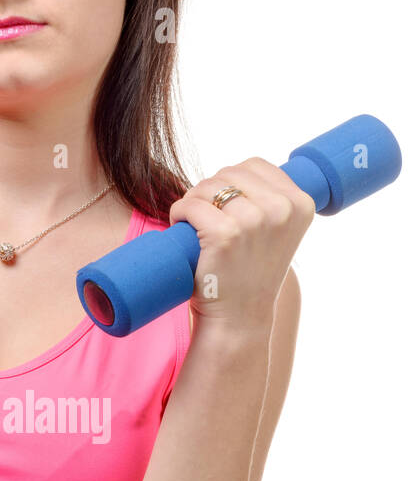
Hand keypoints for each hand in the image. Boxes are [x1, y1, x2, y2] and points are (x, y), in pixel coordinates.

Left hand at [168, 157, 313, 336]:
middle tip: (205, 216)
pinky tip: (181, 226)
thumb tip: (237, 173)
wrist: (240, 316)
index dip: (231, 179)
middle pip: (228, 173)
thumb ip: (270, 202)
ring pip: (207, 186)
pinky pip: (190, 205)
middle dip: (209, 190)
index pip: (255, 165)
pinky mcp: (225, 233)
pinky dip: (179, 212)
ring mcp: (254, 220)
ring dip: (192, 200)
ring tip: (194, 223)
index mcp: (301, 203)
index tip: (225, 203)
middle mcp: (282, 209)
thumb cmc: (251, 271)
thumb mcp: (277, 231)